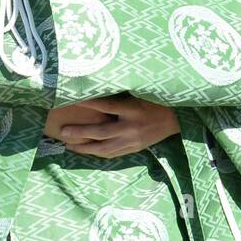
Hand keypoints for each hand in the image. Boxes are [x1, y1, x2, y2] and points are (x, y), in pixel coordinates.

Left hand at [45, 95, 179, 157]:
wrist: (177, 119)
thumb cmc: (157, 101)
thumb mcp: (141, 93)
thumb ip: (121, 94)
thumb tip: (97, 87)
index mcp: (133, 109)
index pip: (107, 106)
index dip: (89, 103)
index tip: (72, 101)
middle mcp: (131, 126)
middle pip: (101, 132)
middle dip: (80, 133)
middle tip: (63, 132)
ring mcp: (133, 140)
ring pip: (105, 148)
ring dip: (86, 148)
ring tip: (70, 146)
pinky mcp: (135, 148)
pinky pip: (113, 154)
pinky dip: (99, 153)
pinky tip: (87, 152)